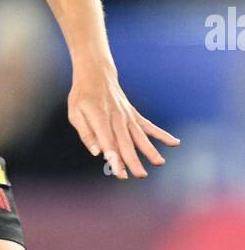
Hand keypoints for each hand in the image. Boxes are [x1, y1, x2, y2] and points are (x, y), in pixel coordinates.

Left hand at [68, 61, 179, 178]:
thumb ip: (86, 133)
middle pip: (125, 142)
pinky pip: (149, 126)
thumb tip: (97, 153)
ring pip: (140, 136)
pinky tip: (174, 143)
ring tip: (160, 163)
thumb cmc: (82, 96)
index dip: (113, 157)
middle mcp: (116, 117)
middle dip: (132, 160)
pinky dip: (162, 134)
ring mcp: (127, 116)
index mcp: (99, 117)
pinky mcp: (134, 115)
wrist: (96, 73)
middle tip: (140, 175)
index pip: (107, 141)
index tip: (120, 172)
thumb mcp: (75, 113)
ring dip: (150, 150)